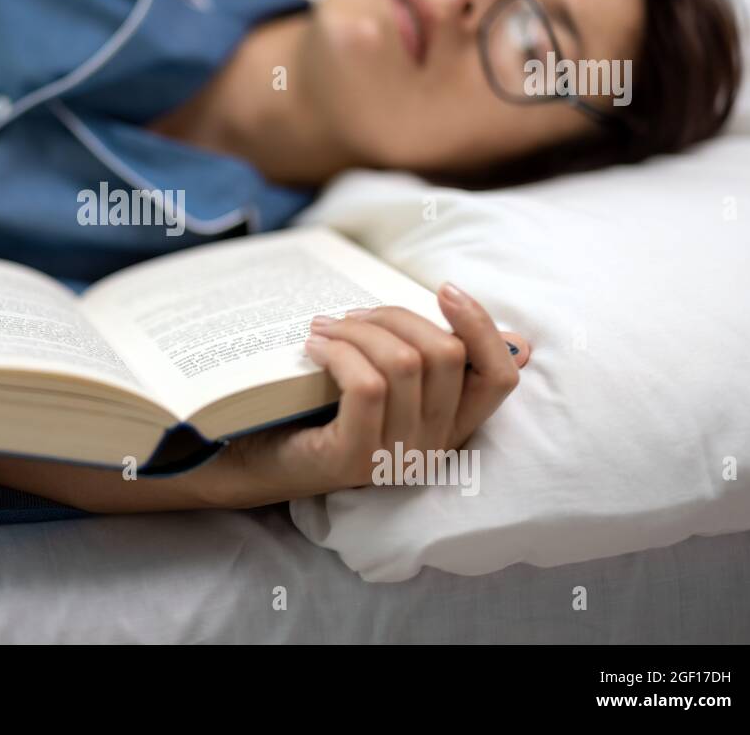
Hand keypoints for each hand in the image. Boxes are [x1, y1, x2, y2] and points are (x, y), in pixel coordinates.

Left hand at [209, 282, 530, 507]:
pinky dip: (340, 352)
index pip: (499, 378)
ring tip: (322, 327)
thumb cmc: (313, 410)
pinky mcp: (355, 459)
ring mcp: (396, 459)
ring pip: (405, 364)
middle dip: (396, 316)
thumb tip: (473, 314)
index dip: (482, 326)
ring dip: (358, 329)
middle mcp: (432, 448)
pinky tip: (312, 347)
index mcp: (448, 426)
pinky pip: (367, 387)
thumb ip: (414, 353)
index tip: (443, 289)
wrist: (250, 458)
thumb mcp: (375, 377)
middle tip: (350, 313)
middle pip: (446, 355)